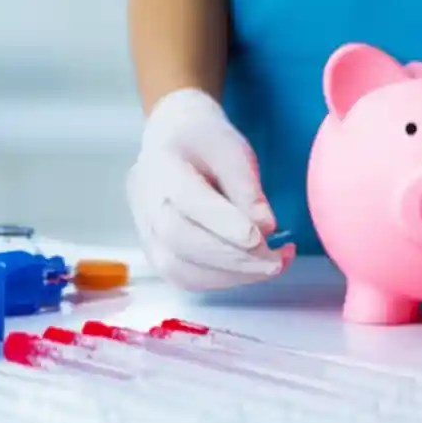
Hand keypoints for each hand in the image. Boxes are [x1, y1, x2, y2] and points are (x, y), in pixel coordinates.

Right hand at [127, 88, 295, 290]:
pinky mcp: (157, 253)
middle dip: (234, 258)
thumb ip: (247, 186)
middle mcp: (146, 204)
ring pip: (180, 269)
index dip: (222, 223)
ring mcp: (146, 233)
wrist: (171, 141)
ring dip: (231, 276)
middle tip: (275, 261)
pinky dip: (220, 281)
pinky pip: (184, 278)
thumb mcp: (232, 148)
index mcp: (162, 168)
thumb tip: (265, 228)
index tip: (259, 236)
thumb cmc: (203, 141)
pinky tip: (250, 270)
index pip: (187, 201)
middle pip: (182, 241)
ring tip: (270, 266)